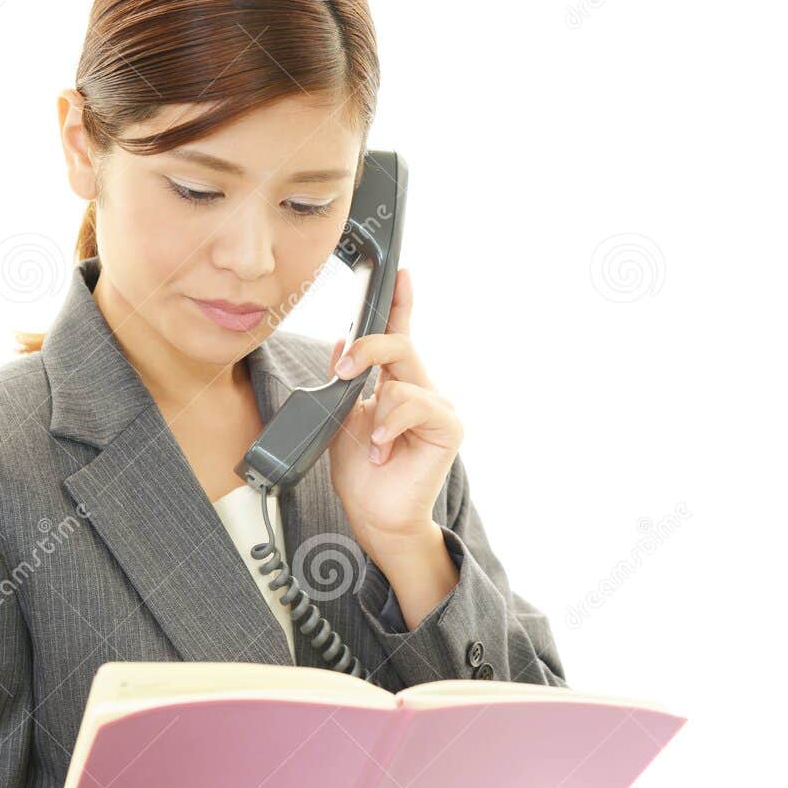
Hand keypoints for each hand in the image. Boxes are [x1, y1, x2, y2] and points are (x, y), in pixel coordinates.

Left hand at [327, 268, 463, 563]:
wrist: (374, 515)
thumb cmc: (361, 473)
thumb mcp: (340, 417)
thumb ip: (343, 381)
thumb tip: (340, 341)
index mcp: (396, 384)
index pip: (400, 334)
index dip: (400, 302)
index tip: (400, 272)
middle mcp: (421, 390)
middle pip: (400, 344)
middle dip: (368, 348)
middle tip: (344, 368)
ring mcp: (438, 408)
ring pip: (402, 380)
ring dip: (377, 412)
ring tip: (374, 445)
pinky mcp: (448, 428)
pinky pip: (415, 404)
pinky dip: (391, 424)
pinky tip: (385, 450)